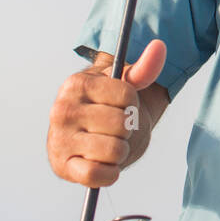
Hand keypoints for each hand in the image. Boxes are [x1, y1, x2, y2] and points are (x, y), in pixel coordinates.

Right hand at [46, 39, 166, 186]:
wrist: (90, 136)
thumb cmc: (109, 107)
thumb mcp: (125, 84)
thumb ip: (144, 68)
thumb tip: (159, 46)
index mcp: (77, 83)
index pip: (126, 95)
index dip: (133, 103)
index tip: (122, 105)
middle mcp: (62, 110)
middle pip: (121, 124)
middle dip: (127, 130)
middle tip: (115, 129)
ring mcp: (59, 139)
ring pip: (113, 150)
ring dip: (120, 151)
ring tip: (109, 144)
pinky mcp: (62, 166)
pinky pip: (95, 175)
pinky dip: (109, 174)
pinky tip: (105, 165)